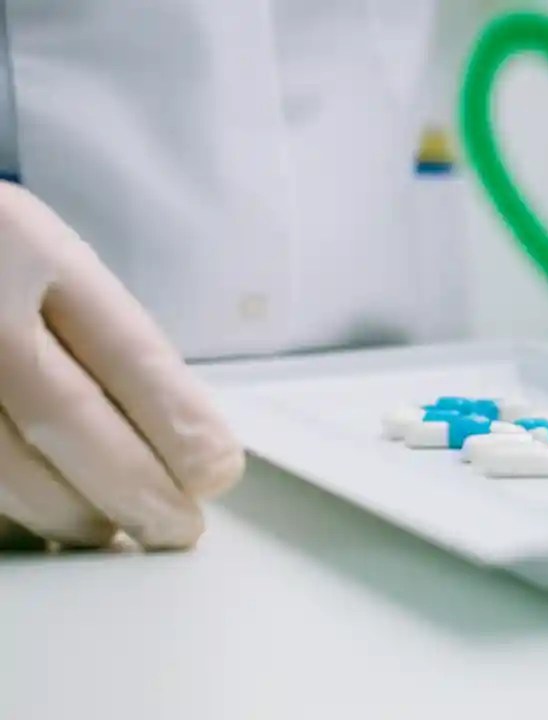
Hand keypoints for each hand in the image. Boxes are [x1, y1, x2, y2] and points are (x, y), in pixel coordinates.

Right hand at [0, 184, 243, 549]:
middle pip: (67, 417)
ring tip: (114, 532)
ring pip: (4, 469)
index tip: (216, 474)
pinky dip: (7, 521)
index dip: (178, 424)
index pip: (124, 349)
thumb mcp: (41, 257)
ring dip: (71, 517)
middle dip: (136, 488)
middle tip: (179, 529)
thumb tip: (188, 443)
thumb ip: (103, 336)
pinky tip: (40, 529)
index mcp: (25, 244)